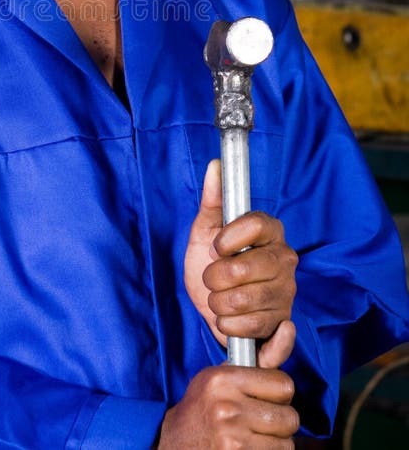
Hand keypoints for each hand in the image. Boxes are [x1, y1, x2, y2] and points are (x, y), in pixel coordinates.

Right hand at [157, 321, 298, 448]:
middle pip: (290, 416)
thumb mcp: (222, 376)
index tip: (266, 397)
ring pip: (286, 441)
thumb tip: (289, 326)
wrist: (176, 441)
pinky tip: (253, 447)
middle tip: (262, 420)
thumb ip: (257, 361)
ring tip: (257, 435)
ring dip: (277, 440)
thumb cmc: (205, 405)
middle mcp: (227, 406)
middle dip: (281, 420)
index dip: (278, 393)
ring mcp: (232, 436)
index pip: (283, 384)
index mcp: (223, 379)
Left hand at [184, 159, 297, 345]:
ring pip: (243, 300)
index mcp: (270, 231)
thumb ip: (212, 199)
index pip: (255, 224)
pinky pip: (253, 327)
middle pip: (242, 267)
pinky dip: (233, 326)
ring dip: (219, 303)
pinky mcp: (283, 321)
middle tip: (212, 278)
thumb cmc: (211, 262)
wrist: (213, 305)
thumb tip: (215, 165)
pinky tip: (232, 320)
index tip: (215, 248)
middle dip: (214, 277)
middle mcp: (285, 258)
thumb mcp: (205, 230)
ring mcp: (286, 291)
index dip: (227, 238)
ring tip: (220, 299)